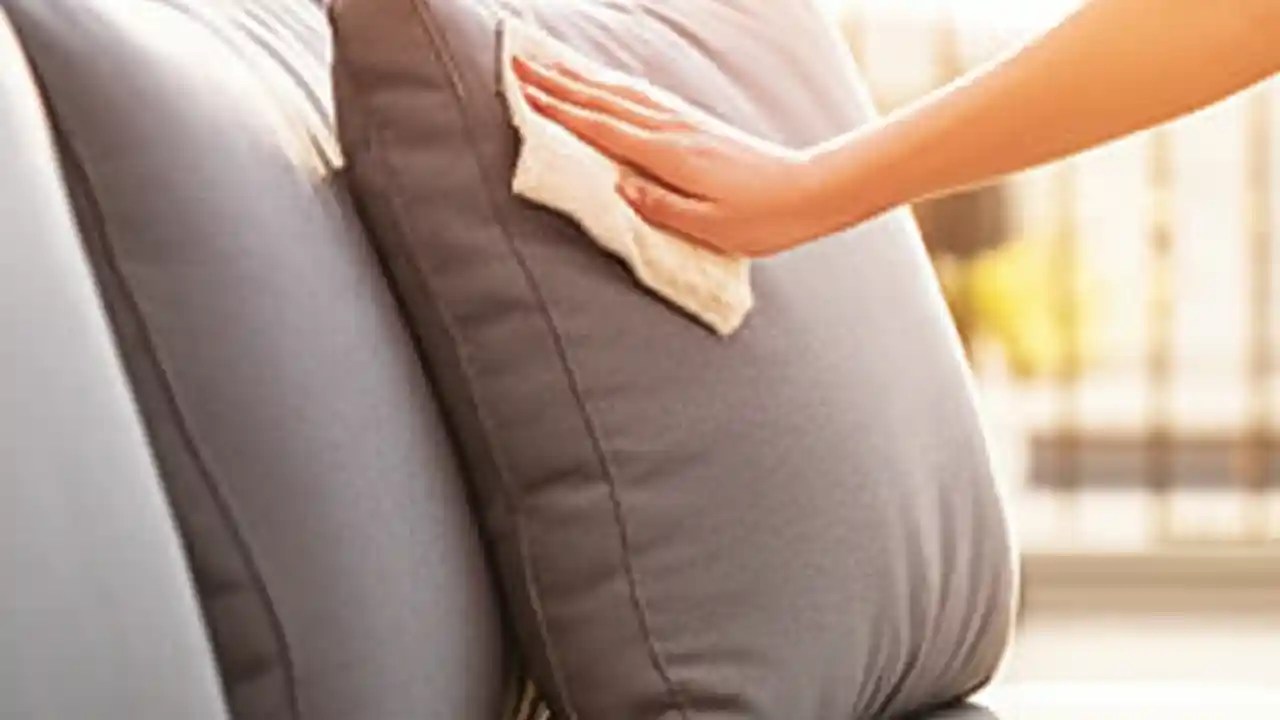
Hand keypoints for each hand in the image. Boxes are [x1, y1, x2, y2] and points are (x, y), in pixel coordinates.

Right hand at [512, 56, 840, 257]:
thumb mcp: (711, 226)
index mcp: (670, 155)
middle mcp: (674, 130)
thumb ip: (662, 207)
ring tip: (547, 63)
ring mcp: (686, 122)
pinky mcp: (696, 124)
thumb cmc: (763, 218)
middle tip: (517, 62)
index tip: (523, 91)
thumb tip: (619, 187)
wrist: (811, 191)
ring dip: (581, 77)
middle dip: (558, 81)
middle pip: (604, 99)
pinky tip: (603, 82)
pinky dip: (614, 85)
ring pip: (622, 91)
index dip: (560, 110)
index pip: (603, 127)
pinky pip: (643, 97)